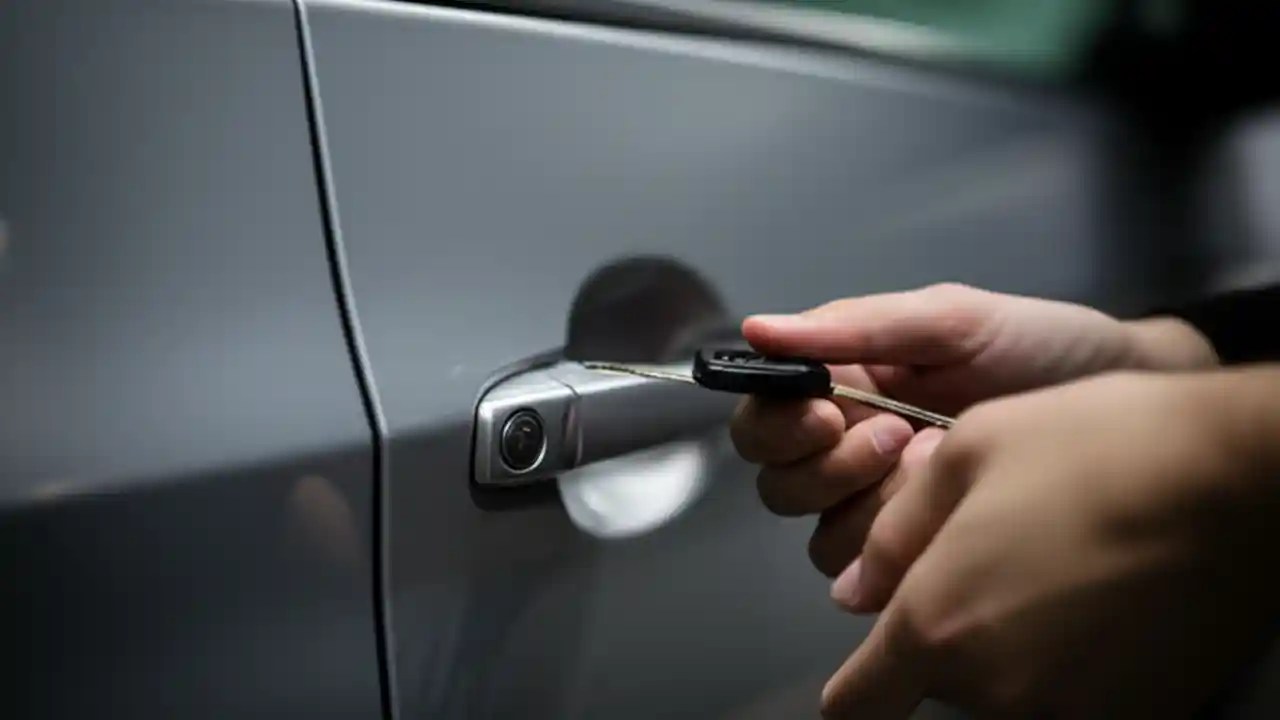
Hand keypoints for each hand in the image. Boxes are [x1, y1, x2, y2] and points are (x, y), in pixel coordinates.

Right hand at [729, 283, 1216, 576]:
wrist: (1127, 397)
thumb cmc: (1040, 347)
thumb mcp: (949, 320)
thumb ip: (854, 326)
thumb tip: (757, 328)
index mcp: (842, 387)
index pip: (763, 418)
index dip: (777, 424)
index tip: (826, 411)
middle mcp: (850, 452)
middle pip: (776, 484)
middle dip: (826, 466)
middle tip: (895, 434)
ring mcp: (885, 510)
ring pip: (819, 536)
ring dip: (870, 505)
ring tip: (936, 461)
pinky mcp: (923, 557)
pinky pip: (874, 575)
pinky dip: (902, 546)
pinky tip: (952, 506)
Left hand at [822, 371, 1279, 718]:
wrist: (1236, 476)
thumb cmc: (1094, 448)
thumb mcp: (965, 456)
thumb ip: (893, 536)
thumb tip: (854, 591)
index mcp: (936, 623)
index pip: (857, 704)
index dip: (853, 690)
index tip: (861, 678)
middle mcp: (995, 687)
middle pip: (938, 681)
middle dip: (945, 633)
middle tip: (993, 561)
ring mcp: (1069, 708)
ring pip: (1003, 689)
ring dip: (1008, 647)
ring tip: (1056, 567)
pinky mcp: (1136, 713)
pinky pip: (1070, 695)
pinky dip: (1070, 661)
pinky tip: (1102, 597)